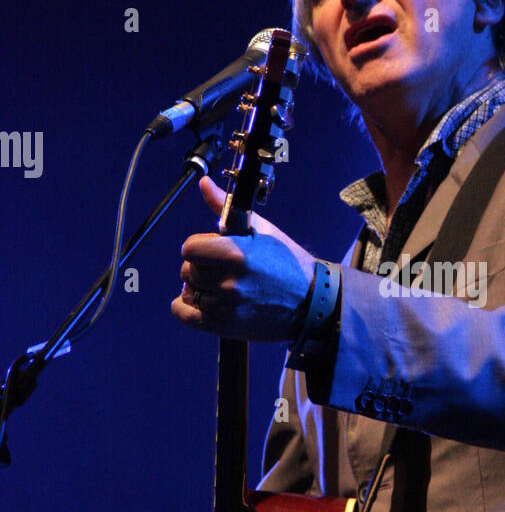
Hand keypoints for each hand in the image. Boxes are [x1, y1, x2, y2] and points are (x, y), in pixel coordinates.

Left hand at [171, 176, 315, 339]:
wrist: (311, 302)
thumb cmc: (287, 263)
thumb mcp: (262, 230)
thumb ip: (226, 207)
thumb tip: (204, 184)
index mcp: (237, 254)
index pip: (190, 248)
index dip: (199, 247)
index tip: (212, 250)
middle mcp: (230, 282)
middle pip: (188, 270)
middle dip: (200, 267)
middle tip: (219, 269)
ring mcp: (227, 307)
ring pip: (188, 292)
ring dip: (198, 288)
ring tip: (217, 286)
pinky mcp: (225, 327)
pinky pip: (185, 316)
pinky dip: (186, 309)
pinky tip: (202, 301)